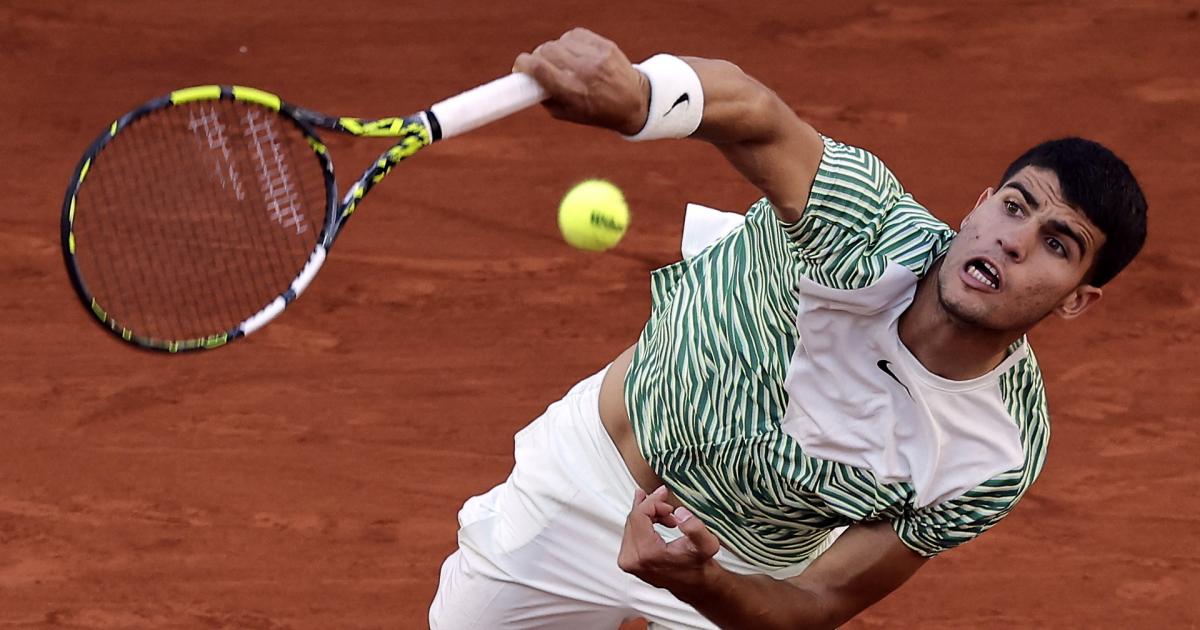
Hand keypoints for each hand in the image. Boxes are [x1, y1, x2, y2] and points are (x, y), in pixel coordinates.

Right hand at [512, 28, 649, 134]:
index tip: (520, 67)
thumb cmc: (597, 111)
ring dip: (554, 51)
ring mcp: (595, 57)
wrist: (634, 101)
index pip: (539, 68)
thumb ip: (545, 98)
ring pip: (558, 42)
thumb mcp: (568, 114)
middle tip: (540, 67)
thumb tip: (527, 80)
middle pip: (545, 51)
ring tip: (562, 63)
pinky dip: (569, 43)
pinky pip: (574, 35)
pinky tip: (574, 54)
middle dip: (538, 58)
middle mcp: (584, 72)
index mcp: (573, 92)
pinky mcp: (604, 45)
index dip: (523, 64)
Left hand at [617, 485, 721, 593]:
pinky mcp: (627, 561)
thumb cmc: (698, 564)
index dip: (652, 501)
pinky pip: (630, 532)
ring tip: (668, 515)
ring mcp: (627, 561)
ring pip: (631, 523)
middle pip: (633, 518)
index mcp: (646, 553)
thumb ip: (695, 527)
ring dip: (649, 514)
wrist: (694, 584)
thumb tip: (679, 513)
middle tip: (667, 501)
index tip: (665, 494)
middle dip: (651, 506)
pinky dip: (644, 522)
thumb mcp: (707, 545)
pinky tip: (658, 521)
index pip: (639, 515)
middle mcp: (631, 559)